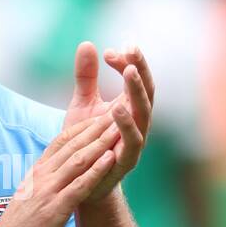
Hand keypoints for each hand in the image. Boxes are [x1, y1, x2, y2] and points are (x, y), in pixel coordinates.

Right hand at [0, 112, 120, 226]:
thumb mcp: (29, 196)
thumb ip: (42, 182)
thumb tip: (55, 174)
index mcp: (37, 172)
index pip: (61, 141)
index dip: (82, 127)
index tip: (99, 115)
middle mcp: (42, 176)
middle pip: (73, 144)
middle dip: (96, 127)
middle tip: (116, 112)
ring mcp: (49, 190)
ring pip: (79, 159)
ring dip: (101, 142)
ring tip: (119, 128)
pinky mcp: (56, 208)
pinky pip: (80, 185)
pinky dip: (97, 169)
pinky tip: (111, 158)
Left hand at [63, 41, 154, 203]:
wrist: (78, 182)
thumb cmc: (84, 143)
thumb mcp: (83, 105)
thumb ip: (87, 77)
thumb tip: (87, 43)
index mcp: (130, 106)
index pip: (136, 78)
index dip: (128, 61)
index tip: (110, 51)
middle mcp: (138, 122)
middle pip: (147, 91)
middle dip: (140, 70)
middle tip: (131, 50)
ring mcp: (135, 140)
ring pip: (144, 113)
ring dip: (137, 92)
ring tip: (129, 71)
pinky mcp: (128, 159)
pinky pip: (133, 140)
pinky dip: (127, 124)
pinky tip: (116, 109)